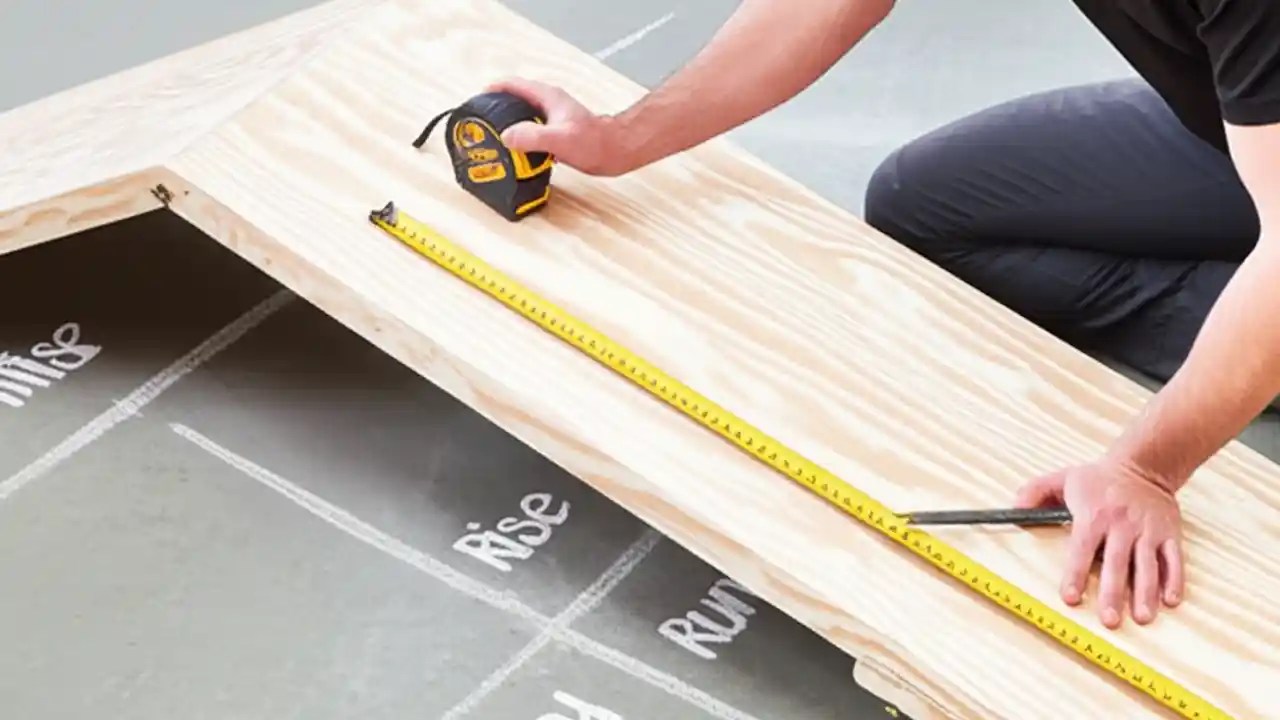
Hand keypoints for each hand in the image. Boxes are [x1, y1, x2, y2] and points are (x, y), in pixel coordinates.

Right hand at [485, 78, 630, 176]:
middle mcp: (549, 102)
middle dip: (497, 107)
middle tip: (482, 122)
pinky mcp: (558, 130)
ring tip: (495, 137)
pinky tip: (518, 151)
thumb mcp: (559, 139)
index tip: (478, 101)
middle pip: (516, 98)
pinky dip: (522, 136)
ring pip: (524, 114)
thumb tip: (507, 136)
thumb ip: (532, 136)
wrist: (615, 152)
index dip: (493, 90)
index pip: (513, 84)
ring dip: (510, 123)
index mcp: (547, 96)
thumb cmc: (594, 143)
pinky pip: (533, 128)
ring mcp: (553, 116)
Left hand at [1014, 456, 1185, 628]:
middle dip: (1113, 593)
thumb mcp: (1063, 479)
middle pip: (1117, 563)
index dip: (1075, 574)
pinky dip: (1174, 580)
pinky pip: (1174, 559)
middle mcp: (1122, 524)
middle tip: (1109, 621)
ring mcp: (1148, 530)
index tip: (1070, 598)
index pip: (1082, 548)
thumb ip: (1035, 493)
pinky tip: (1170, 601)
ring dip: (1146, 593)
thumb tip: (1013, 510)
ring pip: (1148, 565)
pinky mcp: (1169, 534)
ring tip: (1143, 618)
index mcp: (1094, 514)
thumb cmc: (1098, 479)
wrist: (1144, 465)